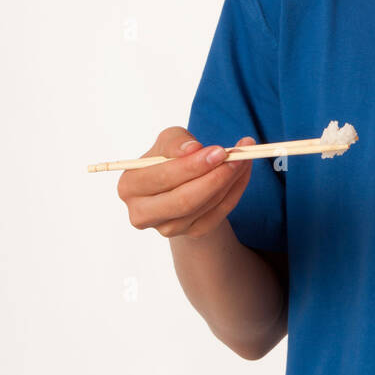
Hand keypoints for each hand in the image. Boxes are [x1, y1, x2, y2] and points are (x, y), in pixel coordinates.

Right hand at [117, 127, 257, 238]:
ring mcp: (168, 228)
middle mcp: (143, 213)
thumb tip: (193, 149)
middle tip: (236, 157)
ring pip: (205, 207)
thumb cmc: (168, 158)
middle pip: (184, 200)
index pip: (162, 177)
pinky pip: (219, 214)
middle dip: (215, 177)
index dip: (192, 165)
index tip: (219, 151)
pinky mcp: (192, 233)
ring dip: (230, 181)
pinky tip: (242, 172)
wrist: (178, 184)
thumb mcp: (167, 141)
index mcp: (130, 186)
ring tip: (243, 158)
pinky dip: (235, 191)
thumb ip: (177, 142)